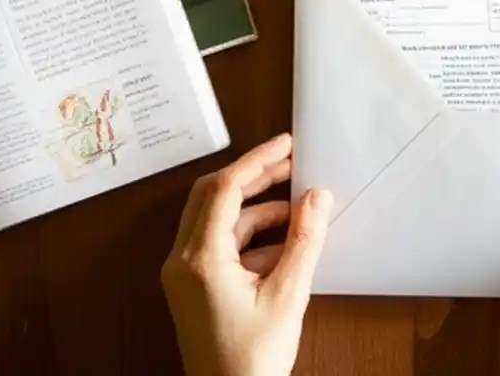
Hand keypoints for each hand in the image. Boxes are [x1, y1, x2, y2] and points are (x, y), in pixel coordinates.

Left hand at [162, 133, 332, 375]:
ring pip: (216, 220)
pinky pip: (218, 245)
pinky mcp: (192, 287)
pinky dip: (249, 235)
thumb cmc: (252, 361)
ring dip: (254, 208)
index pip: (224, 189)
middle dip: (253, 177)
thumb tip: (316, 197)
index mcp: (200, 259)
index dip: (257, 160)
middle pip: (212, 196)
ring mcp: (183, 275)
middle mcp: (182, 261)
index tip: (286, 145)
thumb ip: (304, 240)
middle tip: (290, 164)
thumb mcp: (288, 295)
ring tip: (297, 208)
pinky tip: (283, 242)